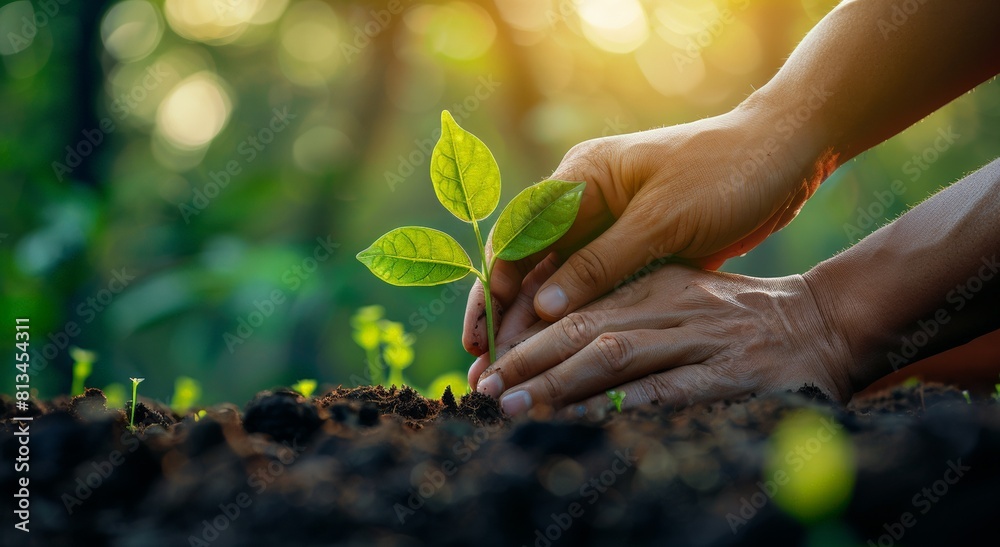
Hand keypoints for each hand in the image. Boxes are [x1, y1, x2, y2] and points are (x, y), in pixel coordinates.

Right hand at [462, 103, 833, 372]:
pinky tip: (566, 359)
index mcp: (581, 178)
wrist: (786, 154)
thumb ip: (602, 264)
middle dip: (507, 318)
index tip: (483, 337)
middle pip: (530, 267)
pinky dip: (580, 323)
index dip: (494, 290)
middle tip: (488, 371)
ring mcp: (610, 229)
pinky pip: (597, 292)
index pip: (518, 238)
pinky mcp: (637, 252)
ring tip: (517, 375)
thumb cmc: (725, 172)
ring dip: (539, 328)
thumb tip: (544, 309)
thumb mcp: (662, 219)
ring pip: (560, 285)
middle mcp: (585, 203)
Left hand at [470, 263, 854, 415]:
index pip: (574, 306)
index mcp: (654, 283)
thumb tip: (558, 340)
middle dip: (526, 361)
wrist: (825, 322)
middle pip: (582, 328)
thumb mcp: (682, 298)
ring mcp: (701, 338)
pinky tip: (585, 418)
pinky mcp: (732, 374)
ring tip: (515, 407)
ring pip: (614, 353)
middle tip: (485, 390)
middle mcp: (670, 305)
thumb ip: (628, 313)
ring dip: (558, 382)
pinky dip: (622, 403)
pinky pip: (667, 388)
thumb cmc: (741, 318)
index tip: (486, 365)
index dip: (524, 337)